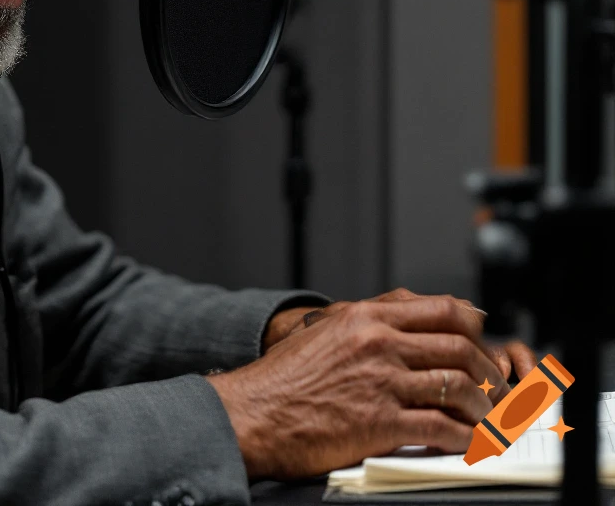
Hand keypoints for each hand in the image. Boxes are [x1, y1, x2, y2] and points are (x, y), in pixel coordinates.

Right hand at [211, 294, 509, 480]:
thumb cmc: (285, 377)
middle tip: (497, 390)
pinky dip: (463, 438)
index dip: (474, 328)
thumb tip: (404, 321)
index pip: (443, 309)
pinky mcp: (380, 422)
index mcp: (366, 316)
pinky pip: (440, 427)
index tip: (483, 345)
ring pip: (458, 386)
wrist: (255, 412)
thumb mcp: (325, 331)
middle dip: (488, 372)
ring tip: (488, 420)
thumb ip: (367, 323)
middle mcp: (378, 342)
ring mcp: (381, 381)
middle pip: (459, 347)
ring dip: (484, 408)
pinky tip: (465, 442)